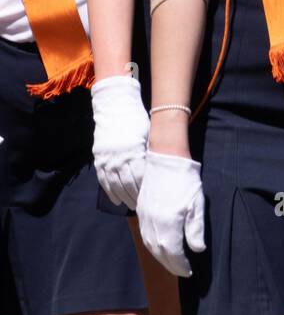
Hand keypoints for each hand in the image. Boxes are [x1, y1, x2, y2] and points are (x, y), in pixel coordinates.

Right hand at [91, 74, 149, 210]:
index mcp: (134, 151)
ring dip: (124, 198)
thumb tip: (154, 173)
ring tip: (132, 206)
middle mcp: (119, 157)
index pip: (141, 177)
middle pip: (128, 184)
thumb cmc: (135, 120)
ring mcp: (107, 158)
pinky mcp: (99, 158)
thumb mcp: (146, 135)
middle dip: (136, 198)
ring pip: (115, 185)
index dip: (147, 190)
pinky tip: (116, 200)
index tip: (153, 199)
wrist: (114, 106)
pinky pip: (104, 180)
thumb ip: (147, 154)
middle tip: (144, 208)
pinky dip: (110, 192)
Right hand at [137, 150, 205, 276]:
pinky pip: (145, 235)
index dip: (180, 265)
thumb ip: (195, 230)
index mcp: (168, 225)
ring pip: (150, 245)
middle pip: (159, 252)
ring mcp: (144, 217)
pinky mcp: (141, 210)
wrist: (166, 159)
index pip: (173, 254)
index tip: (189, 271)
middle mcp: (153, 224)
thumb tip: (197, 249)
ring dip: (160, 257)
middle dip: (170, 265)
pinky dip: (152, 245)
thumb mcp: (196, 205)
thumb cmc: (185, 181)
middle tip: (181, 271)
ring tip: (171, 262)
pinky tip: (159, 246)